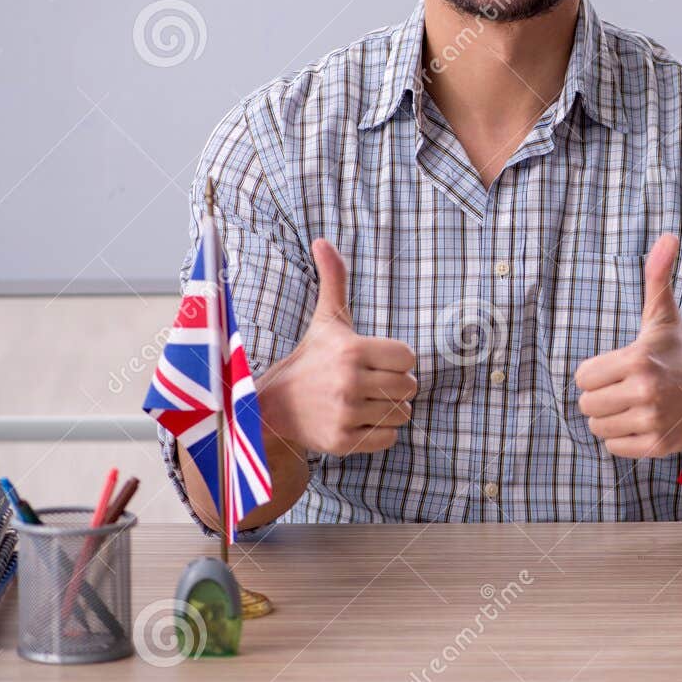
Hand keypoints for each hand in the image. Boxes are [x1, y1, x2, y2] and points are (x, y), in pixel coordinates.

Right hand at [255, 238, 416, 455]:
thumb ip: (334, 279)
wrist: (273, 406)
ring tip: (359, 401)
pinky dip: (378, 433)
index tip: (372, 359)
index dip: (395, 359)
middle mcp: (349, 382)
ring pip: (403, 413)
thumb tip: (322, 240)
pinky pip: (389, 438)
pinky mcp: (343, 442)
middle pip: (409, 386)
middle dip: (393, 384)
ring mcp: (345, 414)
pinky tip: (354, 421)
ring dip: (387, 409)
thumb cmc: (311, 358)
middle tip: (366, 382)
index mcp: (351, 349)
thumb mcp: (327, 319)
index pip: (408, 357)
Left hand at [575, 233, 681, 457]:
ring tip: (636, 404)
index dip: (597, 372)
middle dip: (603, 396)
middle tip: (628, 387)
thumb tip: (668, 236)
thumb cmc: (681, 352)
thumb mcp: (664, 316)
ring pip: (598, 427)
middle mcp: (644, 392)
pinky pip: (614, 446)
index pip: (583, 377)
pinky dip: (624, 438)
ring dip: (611, 418)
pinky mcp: (656, 446)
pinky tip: (644, 422)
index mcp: (638, 359)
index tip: (622, 367)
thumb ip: (657, 277)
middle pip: (586, 404)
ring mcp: (651, 421)